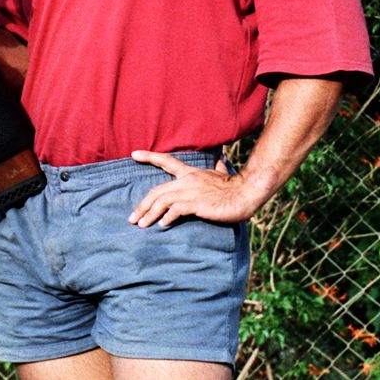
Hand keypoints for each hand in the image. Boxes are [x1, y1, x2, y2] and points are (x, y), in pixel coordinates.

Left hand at [127, 151, 263, 226]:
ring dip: (149, 214)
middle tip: (132, 218)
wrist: (246, 193)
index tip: (133, 154)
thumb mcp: (222, 173)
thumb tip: (219, 159)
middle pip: (157, 190)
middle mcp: (187, 180)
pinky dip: (166, 217)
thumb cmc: (234, 186)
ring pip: (162, 201)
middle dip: (142, 205)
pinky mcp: (197, 204)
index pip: (166, 161)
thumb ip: (217, 167)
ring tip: (141, 225)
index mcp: (191, 173)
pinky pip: (175, 210)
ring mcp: (191, 191)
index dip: (149, 157)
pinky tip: (162, 225)